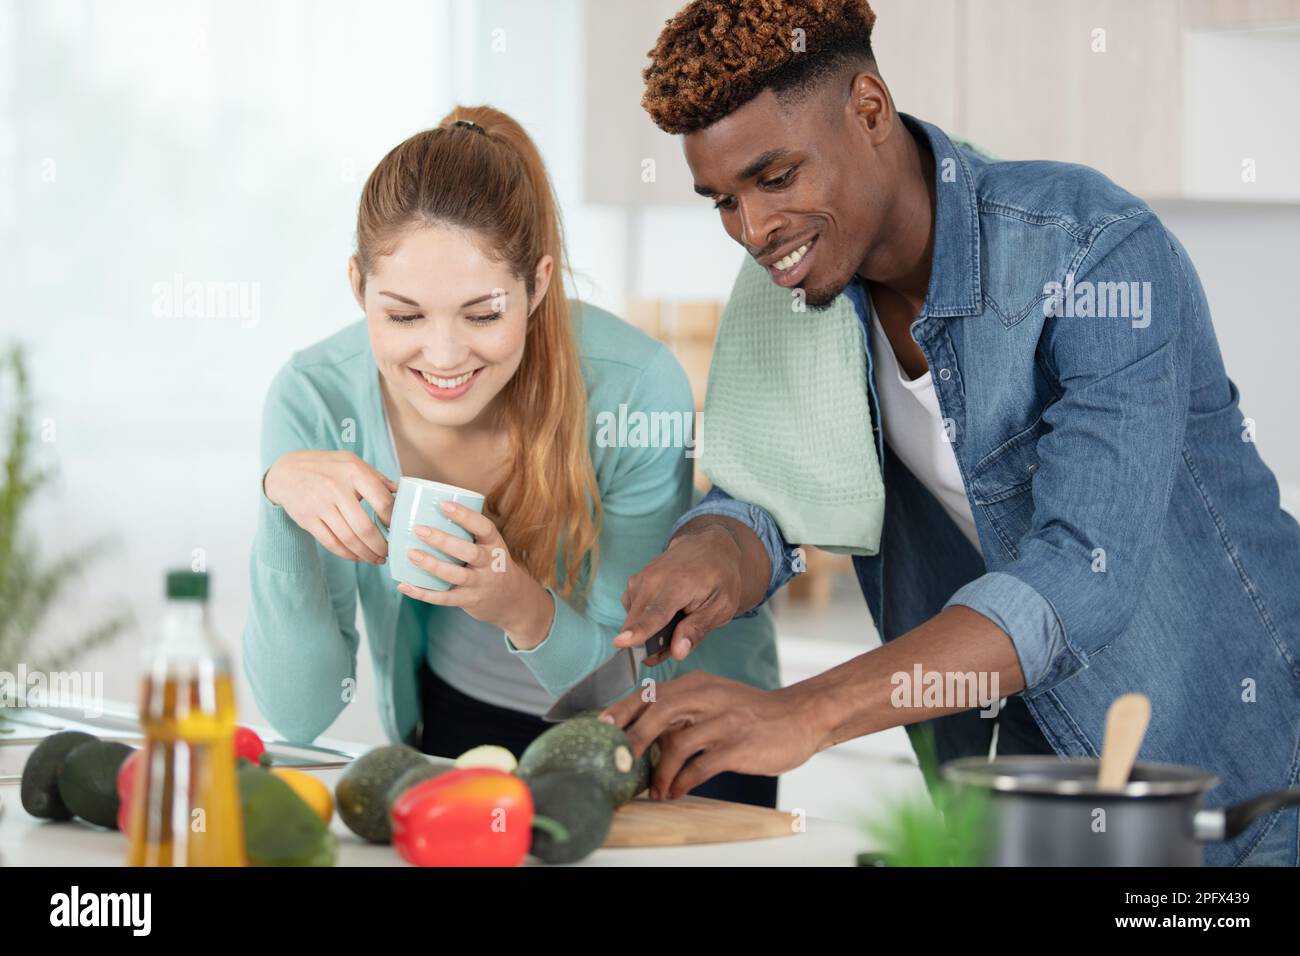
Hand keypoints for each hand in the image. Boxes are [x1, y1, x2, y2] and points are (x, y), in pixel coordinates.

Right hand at [264, 450, 396, 563]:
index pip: (381, 501)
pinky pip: (331, 543)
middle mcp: (336, 488)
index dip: (392, 520)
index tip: (395, 529)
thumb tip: (402, 493)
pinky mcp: (307, 519)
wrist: (286, 471)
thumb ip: (377, 478)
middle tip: (388, 552)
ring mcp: (320, 505)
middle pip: (364, 528)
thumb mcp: (352, 462)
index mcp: (354, 472)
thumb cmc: (327, 468)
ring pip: (348, 539)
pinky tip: (356, 556)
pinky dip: (347, 554)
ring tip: (376, 558)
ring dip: (365, 554)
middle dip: (380, 546)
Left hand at [396, 501, 554, 647]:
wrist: (512, 599)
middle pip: (469, 552)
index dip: (465, 515)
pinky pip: (445, 598)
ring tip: (411, 554)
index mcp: (494, 544)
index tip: (443, 504)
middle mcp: (490, 564)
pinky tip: (405, 585)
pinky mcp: (469, 600)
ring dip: (433, 565)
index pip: (484, 527)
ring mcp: (480, 584)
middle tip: (419, 530)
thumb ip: (468, 532)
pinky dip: (424, 593)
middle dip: (443, 541)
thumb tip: (428, 508)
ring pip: (457, 575)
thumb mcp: (490, 545)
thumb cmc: (491, 564)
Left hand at [599, 671, 825, 799]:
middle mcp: (707, 697)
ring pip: (677, 745)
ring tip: (656, 790)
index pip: (651, 693)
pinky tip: (677, 791)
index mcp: (696, 684)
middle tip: (618, 764)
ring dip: (660, 772)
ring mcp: (723, 721)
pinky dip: (683, 782)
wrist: (799, 717)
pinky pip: (700, 767)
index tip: (601, 728)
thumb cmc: (749, 713)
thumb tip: (642, 737)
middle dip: (632, 739)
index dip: (622, 711)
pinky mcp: (736, 746)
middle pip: (658, 712)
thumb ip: (682, 713)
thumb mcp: (713, 700)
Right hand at [614, 521, 751, 665]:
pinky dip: (646, 620)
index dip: (638, 631)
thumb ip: (697, 630)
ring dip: (650, 632)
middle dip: (651, 644)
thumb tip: (678, 652)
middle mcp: (652, 580)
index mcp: (678, 585)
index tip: (620, 643)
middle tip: (678, 645)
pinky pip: (633, 613)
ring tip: (677, 624)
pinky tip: (666, 614)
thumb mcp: (722, 607)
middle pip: (639, 623)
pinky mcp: (633, 583)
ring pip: (634, 621)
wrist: (708, 546)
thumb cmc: (718, 577)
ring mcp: (640, 580)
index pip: (655, 613)